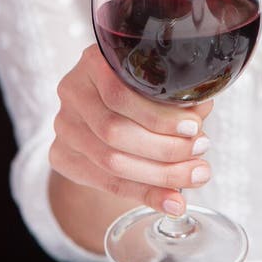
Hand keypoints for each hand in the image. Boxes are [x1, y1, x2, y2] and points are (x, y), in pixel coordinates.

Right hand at [49, 43, 212, 216]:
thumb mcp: (154, 83)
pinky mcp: (61, 155)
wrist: (101, 108)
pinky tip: (170, 199)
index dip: (159, 116)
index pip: (120, 94)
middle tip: (200, 155)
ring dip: (159, 175)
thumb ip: (176, 97)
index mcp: (94, 62)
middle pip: (114, 131)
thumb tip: (201, 111)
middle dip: (164, 149)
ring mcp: (63, 124)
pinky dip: (143, 193)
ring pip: (110, 161)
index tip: (194, 128)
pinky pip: (104, 182)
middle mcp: (73, 91)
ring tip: (193, 175)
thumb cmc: (135, 90)